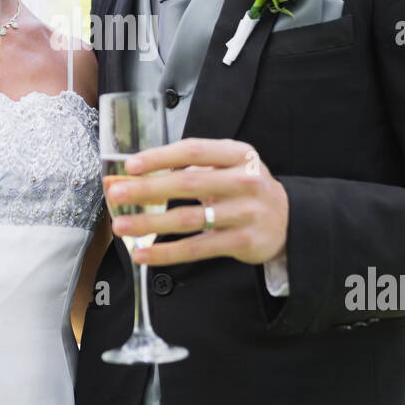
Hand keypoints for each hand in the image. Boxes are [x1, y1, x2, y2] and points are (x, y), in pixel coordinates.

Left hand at [106, 138, 288, 266]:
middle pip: (188, 183)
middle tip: (116, 193)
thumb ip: (188, 167)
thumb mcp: (228, 167)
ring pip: (189, 218)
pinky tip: (144, 254)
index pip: (194, 149)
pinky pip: (197, 248)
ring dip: (150, 223)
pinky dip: (167, 252)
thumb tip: (134, 174)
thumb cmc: (245, 188)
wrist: (288, 220)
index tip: (131, 165)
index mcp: (238, 154)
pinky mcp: (243, 241)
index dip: (160, 156)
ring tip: (122, 225)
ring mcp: (245, 212)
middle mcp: (244, 180)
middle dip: (147, 189)